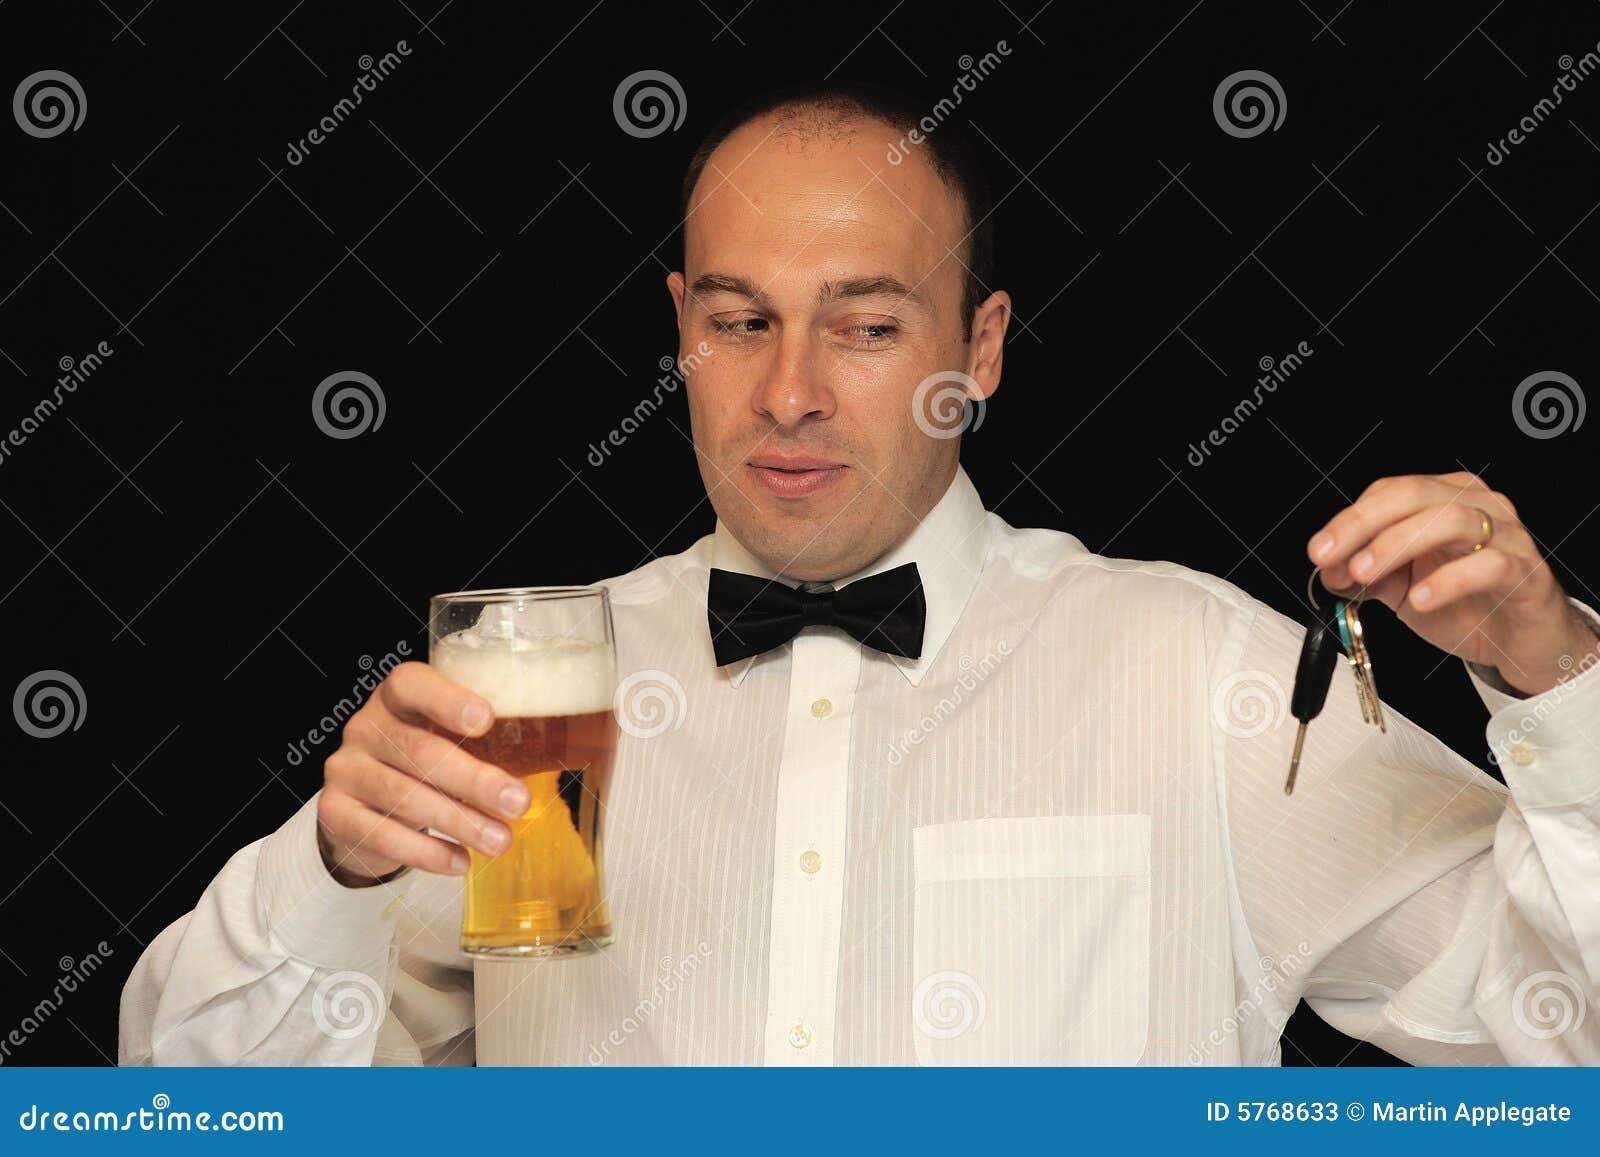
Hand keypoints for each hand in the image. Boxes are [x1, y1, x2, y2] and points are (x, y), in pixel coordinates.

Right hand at [315, 662, 529, 885]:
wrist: (364, 806)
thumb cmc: (422, 763)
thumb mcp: (445, 739)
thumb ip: (482, 741)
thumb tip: (553, 756)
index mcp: (396, 697)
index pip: (412, 684)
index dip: (447, 699)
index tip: (487, 719)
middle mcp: (365, 727)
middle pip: (419, 751)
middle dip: (474, 780)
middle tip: (518, 802)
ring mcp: (345, 769)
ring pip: (404, 796)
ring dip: (458, 822)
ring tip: (500, 841)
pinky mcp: (335, 812)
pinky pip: (381, 834)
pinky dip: (426, 852)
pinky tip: (460, 862)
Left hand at [1308, 470, 1599, 696]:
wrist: (1523, 643)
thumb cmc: (1468, 605)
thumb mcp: (1402, 589)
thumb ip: (1365, 575)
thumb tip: (1327, 568)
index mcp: (1444, 499)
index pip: (1389, 493)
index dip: (1349, 521)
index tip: (1319, 552)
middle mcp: (1477, 506)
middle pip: (1414, 496)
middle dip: (1364, 525)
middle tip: (1333, 558)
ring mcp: (1507, 535)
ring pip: (1450, 520)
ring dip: (1397, 544)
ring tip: (1364, 574)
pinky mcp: (1527, 572)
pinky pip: (1489, 565)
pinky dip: (1448, 580)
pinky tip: (1420, 598)